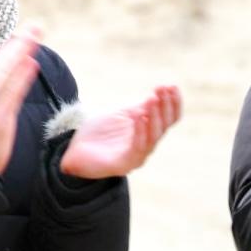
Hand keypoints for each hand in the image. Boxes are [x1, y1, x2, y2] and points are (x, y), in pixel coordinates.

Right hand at [0, 27, 41, 173]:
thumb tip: (16, 66)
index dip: (10, 45)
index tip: (25, 31)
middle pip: (1, 63)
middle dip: (18, 43)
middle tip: (36, 26)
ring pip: (5, 74)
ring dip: (21, 53)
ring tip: (35, 38)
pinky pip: (11, 95)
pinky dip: (20, 78)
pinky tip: (31, 64)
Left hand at [61, 85, 181, 179]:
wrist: (76, 151)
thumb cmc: (101, 132)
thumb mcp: (123, 114)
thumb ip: (140, 107)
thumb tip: (158, 93)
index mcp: (149, 132)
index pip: (169, 118)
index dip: (173, 102)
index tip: (171, 85)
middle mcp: (148, 144)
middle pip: (164, 126)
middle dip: (164, 106)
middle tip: (162, 89)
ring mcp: (138, 156)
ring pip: (153, 136)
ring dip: (154, 116)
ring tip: (152, 99)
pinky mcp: (125, 164)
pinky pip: (137, 147)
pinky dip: (140, 131)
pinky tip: (139, 116)